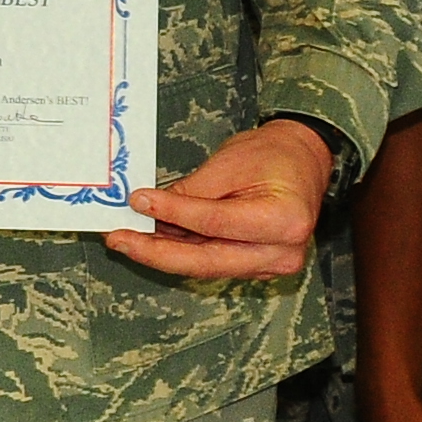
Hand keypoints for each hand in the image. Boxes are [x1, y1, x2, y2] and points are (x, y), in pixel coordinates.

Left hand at [111, 119, 331, 280]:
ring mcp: (270, 265)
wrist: (302, 161)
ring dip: (163, 253)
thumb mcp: (230, 163)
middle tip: (119, 238)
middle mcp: (281, 253)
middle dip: (157, 251)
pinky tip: (151, 241)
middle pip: (207, 261)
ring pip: (205, 266)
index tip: (138, 202)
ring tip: (127, 238)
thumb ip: (191, 191)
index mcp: (284, 222)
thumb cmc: (274, 156)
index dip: (173, 213)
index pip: (216, 222)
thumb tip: (147, 207)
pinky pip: (211, 263)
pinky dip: (180, 252)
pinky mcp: (255, 266)